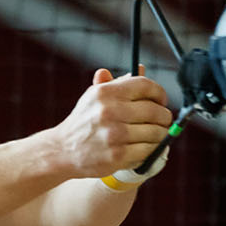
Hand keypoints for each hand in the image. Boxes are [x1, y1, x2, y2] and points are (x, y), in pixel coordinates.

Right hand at [47, 67, 173, 181]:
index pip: (145, 85)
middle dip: (164, 116)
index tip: (161, 101)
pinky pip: (148, 151)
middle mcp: (109, 111)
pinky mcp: (117, 156)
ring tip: (156, 135)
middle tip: (163, 120)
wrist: (62, 150)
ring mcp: (114, 135)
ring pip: (155, 132)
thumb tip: (141, 69)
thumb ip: (117, 83)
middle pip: (154, 110)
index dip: (159, 93)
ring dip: (160, 134)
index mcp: (105, 93)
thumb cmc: (83, 122)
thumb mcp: (94, 97)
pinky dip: (152, 150)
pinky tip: (147, 147)